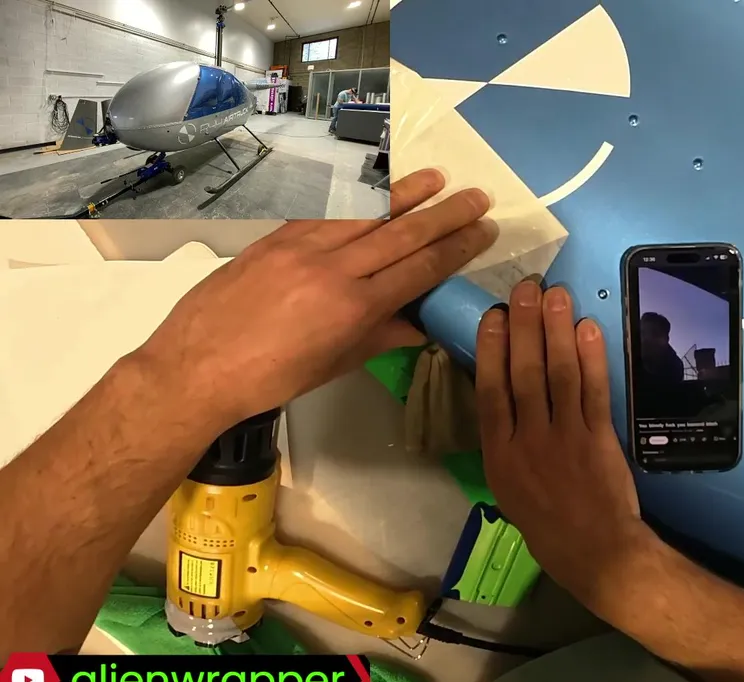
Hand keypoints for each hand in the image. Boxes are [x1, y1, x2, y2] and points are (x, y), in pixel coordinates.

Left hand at [131, 169, 496, 429]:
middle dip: (446, 213)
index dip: (458, 247)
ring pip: (367, 214)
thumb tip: (418, 324)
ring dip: (406, 194)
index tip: (484, 230)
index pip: (421, 268)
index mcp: (354, 308)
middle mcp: (334, 270)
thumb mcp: (334, 365)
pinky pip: (328, 215)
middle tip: (478, 196)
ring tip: (436, 178)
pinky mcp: (277, 238)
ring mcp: (302, 248)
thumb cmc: (270, 380)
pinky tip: (377, 195)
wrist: (196, 367)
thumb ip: (380, 337)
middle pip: (404, 233)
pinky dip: (358, 204)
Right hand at [475, 279, 653, 601]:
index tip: (493, 315)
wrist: (592, 550)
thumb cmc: (545, 521)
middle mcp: (528, 440)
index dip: (491, 348)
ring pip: (559, 374)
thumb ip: (502, 440)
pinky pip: (594, 391)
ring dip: (558, 331)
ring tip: (556, 296)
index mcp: (498, 454)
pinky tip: (588, 330)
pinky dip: (592, 358)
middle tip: (525, 288)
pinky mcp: (599, 438)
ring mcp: (566, 437)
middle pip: (524, 373)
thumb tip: (498, 394)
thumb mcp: (506, 485)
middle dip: (525, 326)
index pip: (491, 390)